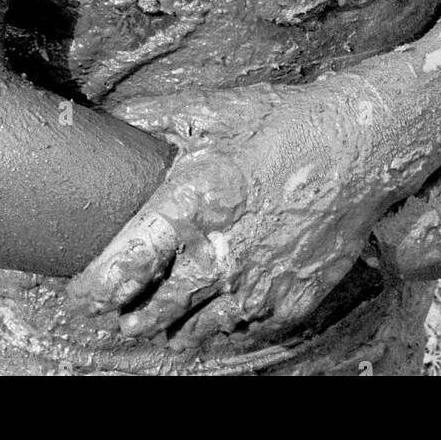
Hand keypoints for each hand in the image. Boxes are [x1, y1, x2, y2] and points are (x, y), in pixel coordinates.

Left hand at [68, 79, 384, 347]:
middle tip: (116, 310)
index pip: (123, 267)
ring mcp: (257, 286)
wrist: (360, 148)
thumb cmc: (285, 124)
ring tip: (160, 317)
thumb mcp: (216, 110)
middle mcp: (219, 255)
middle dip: (127, 315)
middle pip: (152, 312)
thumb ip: (157, 117)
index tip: (80, 292)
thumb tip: (114, 117)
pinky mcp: (290, 302)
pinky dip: (224, 322)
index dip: (92, 288)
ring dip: (172, 326)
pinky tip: (216, 308)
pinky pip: (242, 328)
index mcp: (192, 204)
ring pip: (195, 329)